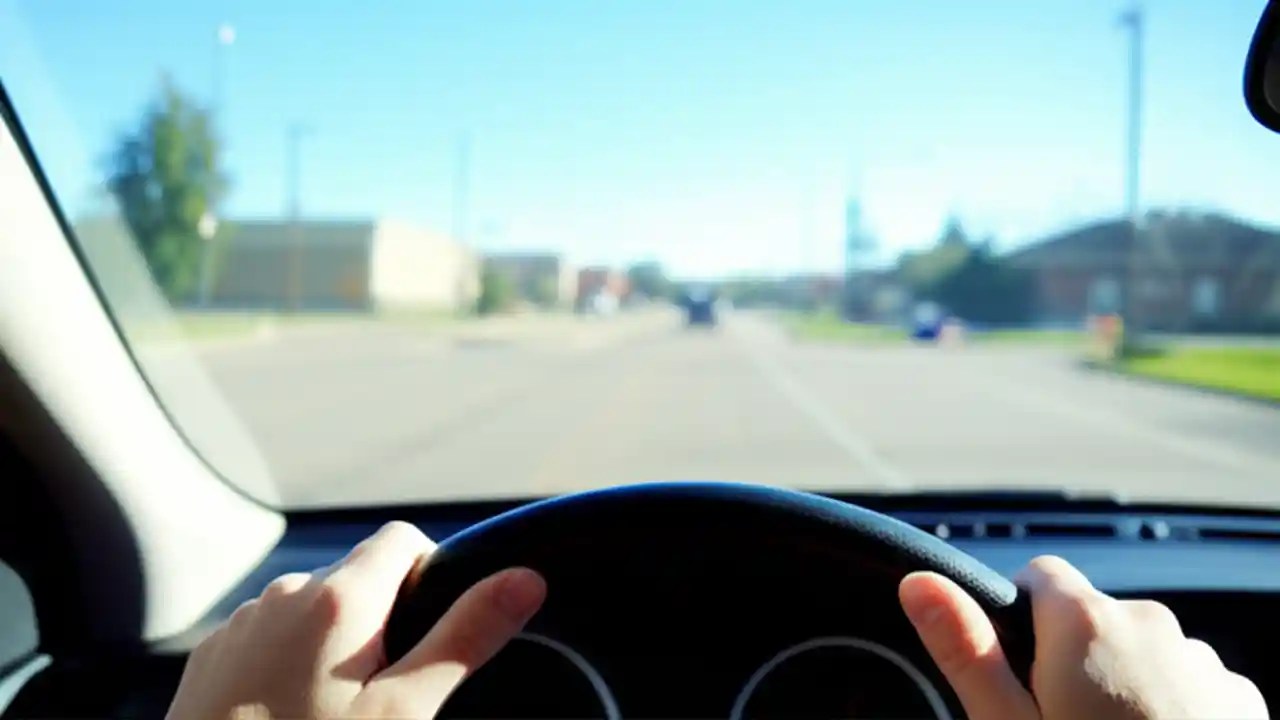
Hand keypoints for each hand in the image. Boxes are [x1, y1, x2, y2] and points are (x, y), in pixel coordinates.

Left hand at [166, 521, 545, 719]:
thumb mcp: (403, 712)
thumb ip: (465, 638)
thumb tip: (525, 579)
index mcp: (338, 597)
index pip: (403, 538)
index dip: (429, 576)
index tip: (430, 635)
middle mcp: (284, 593)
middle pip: (358, 575)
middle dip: (382, 617)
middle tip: (385, 691)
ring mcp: (241, 623)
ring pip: (311, 607)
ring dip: (333, 639)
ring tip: (333, 708)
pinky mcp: (210, 655)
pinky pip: (268, 634)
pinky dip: (288, 659)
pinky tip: (290, 713)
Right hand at [899, 555, 1267, 719]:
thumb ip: (965, 650)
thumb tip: (919, 582)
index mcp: (1086, 623)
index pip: (1038, 576)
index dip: (1018, 620)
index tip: (1016, 675)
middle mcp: (1151, 626)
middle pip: (1090, 620)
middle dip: (1069, 660)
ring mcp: (1204, 664)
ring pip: (1141, 654)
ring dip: (1123, 685)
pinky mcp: (1240, 700)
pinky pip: (1188, 685)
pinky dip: (1169, 709)